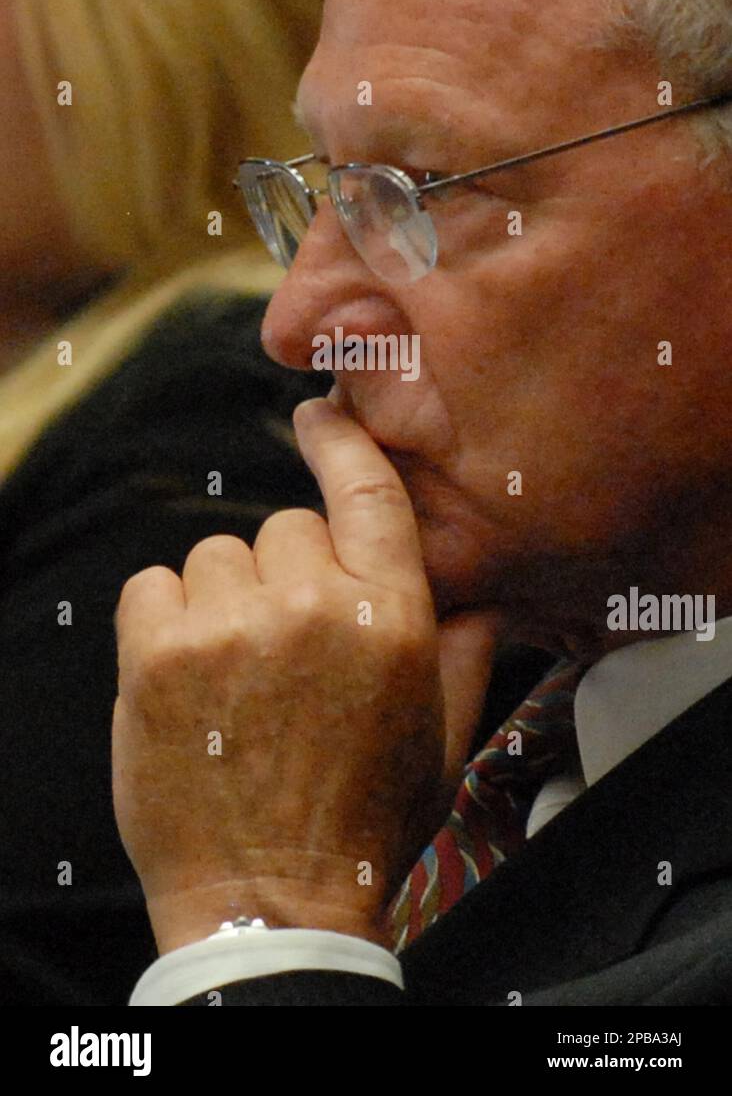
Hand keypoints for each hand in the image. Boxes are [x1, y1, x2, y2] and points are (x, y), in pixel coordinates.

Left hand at [112, 397, 496, 952]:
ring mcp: (231, 627)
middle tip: (283, 648)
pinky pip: (152, 584)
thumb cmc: (362, 821)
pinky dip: (162, 619)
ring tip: (234, 672)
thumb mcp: (443, 738)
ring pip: (216, 555)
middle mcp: (313, 608)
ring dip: (222, 600)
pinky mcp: (157, 655)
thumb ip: (466, 649)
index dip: (341, 441)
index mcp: (391, 619)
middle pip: (284, 526)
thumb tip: (479, 591)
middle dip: (284, 574)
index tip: (320, 415)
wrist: (269, 903)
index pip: (367, 490)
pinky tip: (186, 672)